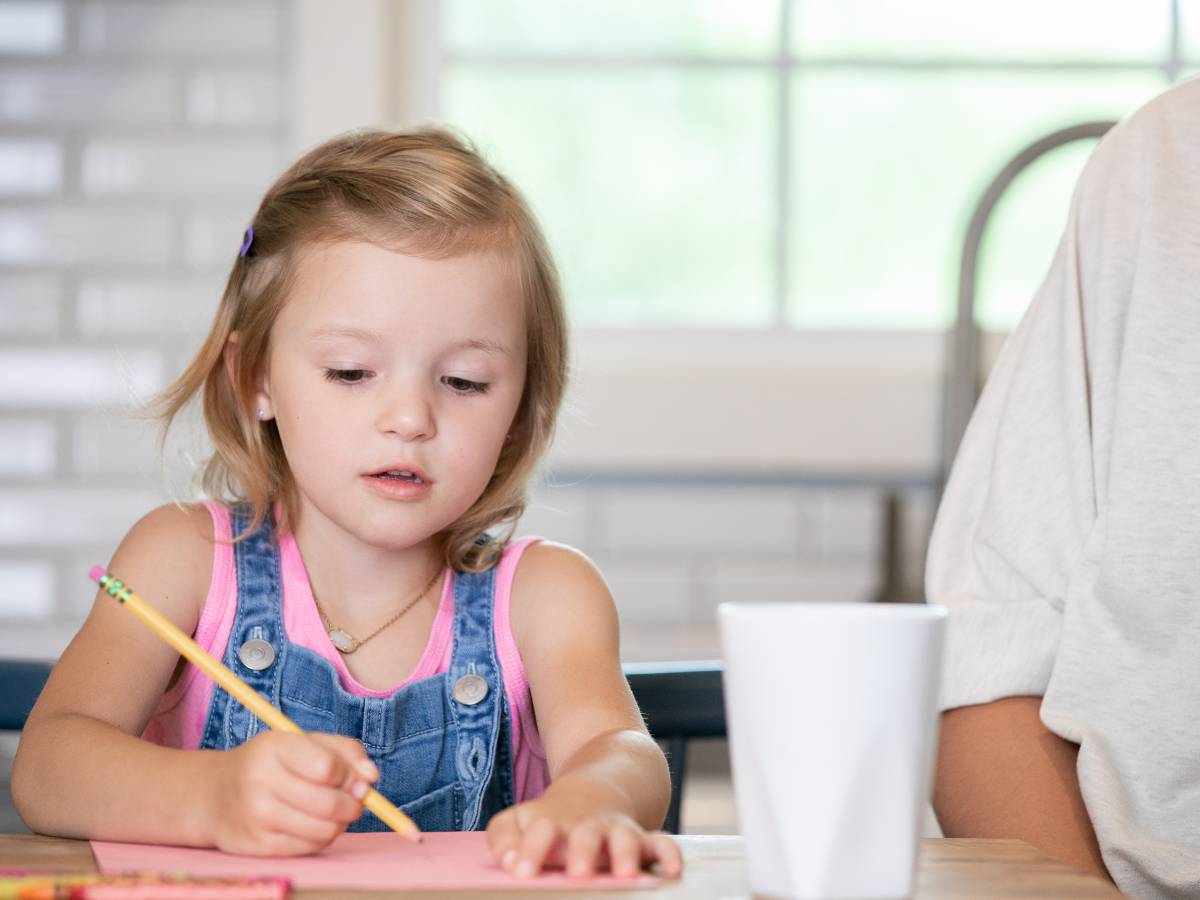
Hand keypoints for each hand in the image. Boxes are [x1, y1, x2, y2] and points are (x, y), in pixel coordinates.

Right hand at [208, 731, 377, 855]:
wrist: (215, 794)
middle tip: (355, 800)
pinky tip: (315, 825)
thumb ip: (344, 751)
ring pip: (325, 830)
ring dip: (341, 823)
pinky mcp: (257, 846)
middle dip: (354, 804)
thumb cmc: (271, 763)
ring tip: (335, 813)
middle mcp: (260, 782)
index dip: (351, 775)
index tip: (356, 778)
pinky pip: (310, 848)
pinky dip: (323, 838)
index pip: (328, 767)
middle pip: (330, 803)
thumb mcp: (303, 742)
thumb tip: (372, 778)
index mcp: (274, 747)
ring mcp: (256, 817)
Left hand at [486, 793, 682, 879]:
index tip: (523, 871)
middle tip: (578, 873)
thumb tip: (508, 864)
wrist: (598, 786)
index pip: (540, 831)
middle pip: (585, 835)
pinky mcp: (641, 839)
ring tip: (624, 873)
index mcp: (553, 822)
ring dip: (625, 854)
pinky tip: (673, 870)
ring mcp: (615, 832)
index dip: (531, 849)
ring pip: (624, 839)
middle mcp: (586, 827)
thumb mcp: (521, 818)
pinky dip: (669, 853)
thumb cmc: (552, 817)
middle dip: (583, 852)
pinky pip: (661, 843)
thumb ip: (503, 837)